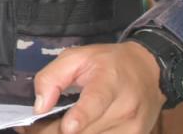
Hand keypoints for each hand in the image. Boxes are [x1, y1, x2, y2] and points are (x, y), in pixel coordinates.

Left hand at [27, 41, 163, 133]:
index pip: (97, 101)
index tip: (68, 126)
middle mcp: (125, 108)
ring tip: (51, 127)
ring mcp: (132, 128)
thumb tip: (40, 107)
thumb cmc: (108, 62)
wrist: (149, 71)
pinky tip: (72, 129)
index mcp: (109, 81)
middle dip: (55, 131)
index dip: (82, 116)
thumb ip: (52, 77)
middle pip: (88, 129)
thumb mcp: (76, 56)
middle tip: (32, 127)